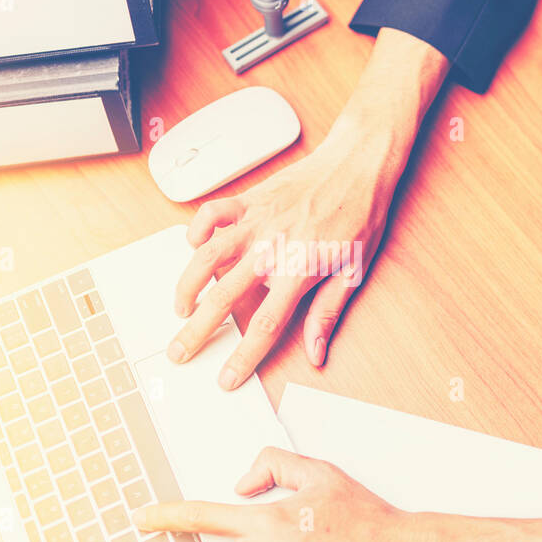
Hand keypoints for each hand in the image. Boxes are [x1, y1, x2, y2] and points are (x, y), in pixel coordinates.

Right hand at [168, 122, 400, 389]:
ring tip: (181, 307)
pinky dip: (197, 231)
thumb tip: (316, 352)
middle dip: (197, 330)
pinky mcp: (250, 198)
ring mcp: (257, 221)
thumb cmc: (361, 214)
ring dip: (188, 285)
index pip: (264, 325)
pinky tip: (195, 247)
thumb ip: (327, 313)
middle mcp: (272, 248)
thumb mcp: (353, 271)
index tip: (227, 377)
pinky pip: (212, 214)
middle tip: (180, 351)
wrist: (358, 164)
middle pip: (224, 297)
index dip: (242, 356)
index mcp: (299, 272)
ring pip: (207, 256)